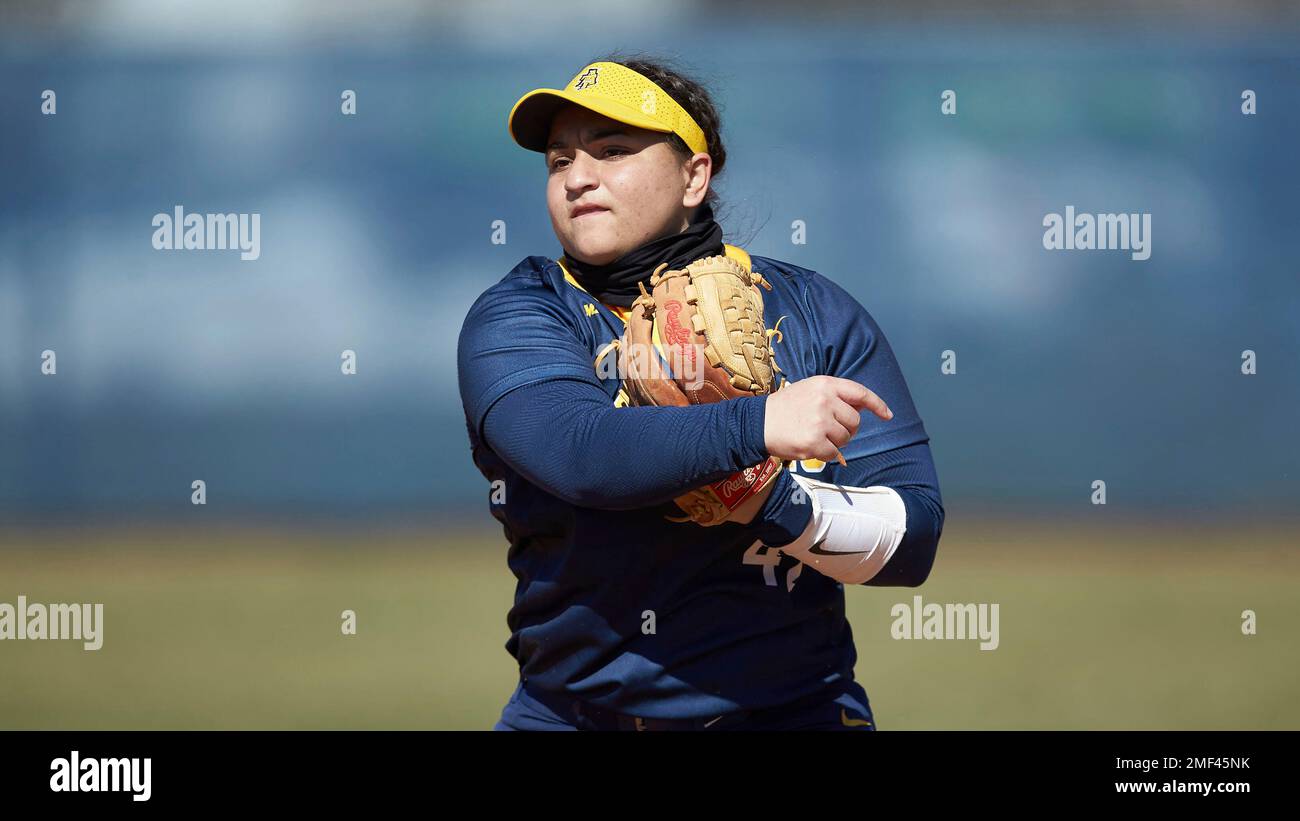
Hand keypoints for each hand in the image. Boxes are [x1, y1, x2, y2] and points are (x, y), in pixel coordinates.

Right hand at [763, 376, 892, 464]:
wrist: (758, 423)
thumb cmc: (785, 407)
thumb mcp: (809, 390)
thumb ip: (835, 396)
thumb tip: (863, 409)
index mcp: (825, 384)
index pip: (860, 393)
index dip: (877, 405)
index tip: (887, 415)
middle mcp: (825, 401)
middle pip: (855, 421)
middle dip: (846, 429)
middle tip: (827, 429)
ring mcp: (820, 422)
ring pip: (846, 438)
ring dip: (835, 442)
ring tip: (815, 436)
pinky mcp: (814, 442)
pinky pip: (834, 453)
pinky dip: (826, 454)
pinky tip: (810, 446)